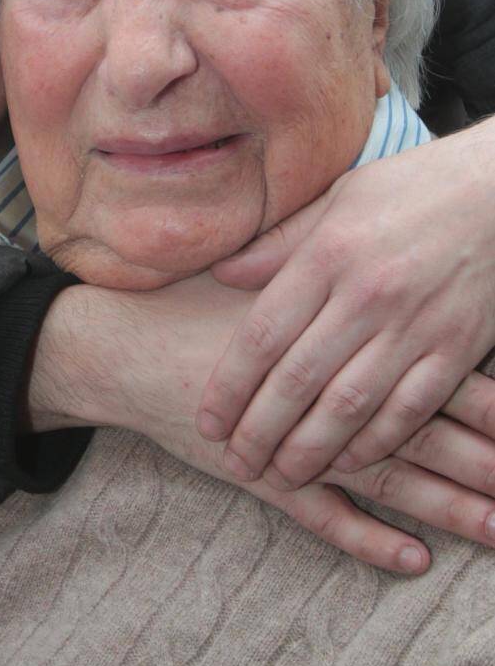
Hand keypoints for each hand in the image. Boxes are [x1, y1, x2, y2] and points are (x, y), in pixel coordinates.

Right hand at [32, 277, 494, 573]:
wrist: (122, 344)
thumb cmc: (196, 303)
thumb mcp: (270, 270)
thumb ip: (324, 261)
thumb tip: (386, 248)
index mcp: (333, 331)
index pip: (423, 368)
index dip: (482, 397)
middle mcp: (321, 387)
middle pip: (421, 429)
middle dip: (482, 462)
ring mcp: (292, 438)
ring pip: (385, 479)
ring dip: (447, 507)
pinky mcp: (264, 476)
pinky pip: (323, 516)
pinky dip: (368, 538)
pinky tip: (414, 559)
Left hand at [198, 121, 494, 488]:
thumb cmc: (412, 189)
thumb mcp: (338, 198)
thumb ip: (280, 243)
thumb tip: (222, 274)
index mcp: (329, 254)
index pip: (261, 335)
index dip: (229, 388)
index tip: (208, 421)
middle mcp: (367, 294)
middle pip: (297, 380)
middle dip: (259, 431)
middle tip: (236, 463)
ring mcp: (415, 325)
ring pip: (348, 406)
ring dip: (309, 450)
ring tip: (282, 476)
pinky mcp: (457, 349)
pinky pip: (408, 411)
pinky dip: (373, 442)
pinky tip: (345, 461)